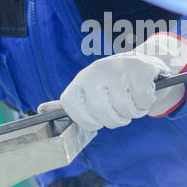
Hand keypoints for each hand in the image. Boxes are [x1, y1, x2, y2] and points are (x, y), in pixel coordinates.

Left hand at [50, 32, 186, 130]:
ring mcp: (120, 67)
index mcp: (82, 79)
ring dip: (133, 113)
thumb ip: (68, 103)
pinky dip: (146, 103)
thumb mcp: (88, 90)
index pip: (70, 104)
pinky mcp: (141, 69)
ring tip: (132, 102)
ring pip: (124, 108)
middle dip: (115, 121)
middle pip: (101, 111)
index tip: (97, 123)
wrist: (143, 63)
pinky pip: (142, 100)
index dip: (84, 120)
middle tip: (120, 114)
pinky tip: (143, 94)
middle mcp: (98, 70)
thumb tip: (41, 110)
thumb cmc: (112, 84)